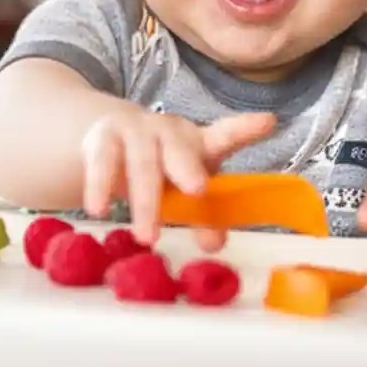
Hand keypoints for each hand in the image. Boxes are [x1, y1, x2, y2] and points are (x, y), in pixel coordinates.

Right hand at [82, 109, 275, 246]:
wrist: (108, 137)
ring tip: (147, 238)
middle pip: (179, 150)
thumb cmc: (159, 169)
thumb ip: (203, 216)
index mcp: (197, 142)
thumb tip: (215, 244)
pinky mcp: (103, 138)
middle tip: (198, 191)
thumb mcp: (182, 192)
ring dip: (145, 201)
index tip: (268, 122)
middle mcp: (168, 131)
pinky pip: (102, 163)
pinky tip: (97, 209)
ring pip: (141, 163)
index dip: (245, 129)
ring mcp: (134, 130)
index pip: (225, 135)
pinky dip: (100, 186)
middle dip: (188, 168)